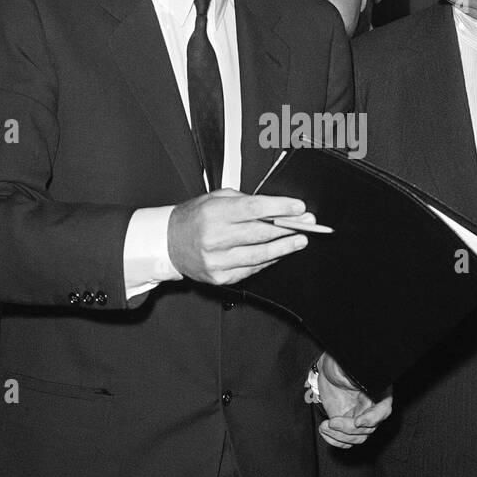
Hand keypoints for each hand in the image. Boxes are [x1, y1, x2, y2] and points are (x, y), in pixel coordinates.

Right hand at [168, 191, 316, 284]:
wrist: (168, 243)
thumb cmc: (193, 218)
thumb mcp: (215, 199)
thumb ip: (245, 202)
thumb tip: (277, 208)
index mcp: (214, 213)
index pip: (254, 209)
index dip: (280, 208)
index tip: (299, 208)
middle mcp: (215, 238)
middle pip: (261, 233)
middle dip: (288, 227)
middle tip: (308, 224)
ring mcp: (217, 261)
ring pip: (260, 255)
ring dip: (284, 247)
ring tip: (300, 240)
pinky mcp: (220, 277)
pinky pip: (251, 269)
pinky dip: (268, 261)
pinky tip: (279, 253)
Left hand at [316, 352, 391, 447]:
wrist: (327, 372)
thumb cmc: (339, 365)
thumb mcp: (346, 367)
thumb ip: (353, 376)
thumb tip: (356, 382)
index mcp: (379, 392)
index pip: (383, 410)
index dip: (372, 419)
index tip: (357, 422)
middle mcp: (372, 408)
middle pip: (369, 428)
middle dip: (348, 429)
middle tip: (332, 422)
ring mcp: (360, 417)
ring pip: (358, 438)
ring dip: (340, 436)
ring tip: (325, 426)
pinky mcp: (348, 424)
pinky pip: (346, 441)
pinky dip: (335, 440)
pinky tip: (324, 431)